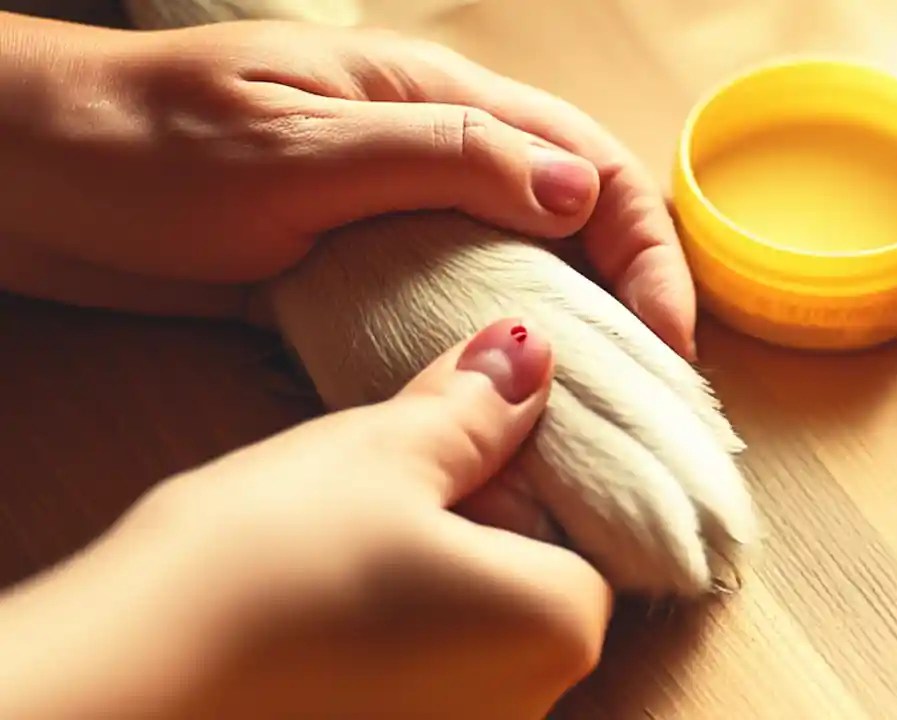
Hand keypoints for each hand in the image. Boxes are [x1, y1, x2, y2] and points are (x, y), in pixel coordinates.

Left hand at [0, 12, 695, 357]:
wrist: (36, 175)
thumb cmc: (148, 142)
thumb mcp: (299, 146)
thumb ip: (440, 157)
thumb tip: (577, 188)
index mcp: (438, 101)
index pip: (589, 162)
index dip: (646, 249)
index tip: (666, 341)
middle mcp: (438, 155)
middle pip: (574, 221)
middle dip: (630, 299)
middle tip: (655, 395)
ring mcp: (402, 215)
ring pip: (522, 271)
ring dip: (573, 336)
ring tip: (605, 414)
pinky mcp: (363, 269)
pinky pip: (456, 311)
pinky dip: (497, 356)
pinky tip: (511, 408)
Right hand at [0, 318, 611, 718]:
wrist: (126, 686)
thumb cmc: (265, 565)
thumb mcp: (384, 453)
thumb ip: (475, 407)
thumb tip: (528, 353)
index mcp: (557, 628)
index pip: (587, 530)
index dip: (520, 476)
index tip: (453, 446)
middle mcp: (525, 704)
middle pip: (531, 582)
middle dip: (475, 521)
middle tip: (393, 484)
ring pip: (469, 626)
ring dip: (428, 572)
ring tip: (344, 539)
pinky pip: (422, 670)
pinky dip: (389, 627)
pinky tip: (322, 596)